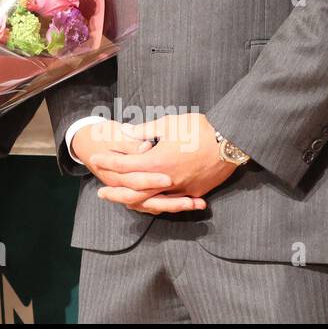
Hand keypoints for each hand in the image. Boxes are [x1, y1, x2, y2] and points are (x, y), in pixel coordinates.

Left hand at [89, 114, 237, 214]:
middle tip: (101, 193)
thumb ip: (145, 131)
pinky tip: (150, 203)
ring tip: (123, 201)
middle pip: (134, 192)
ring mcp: (181, 189)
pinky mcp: (195, 193)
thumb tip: (126, 132)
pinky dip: (158, 204)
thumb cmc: (198, 128)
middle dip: (115, 193)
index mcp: (157, 162)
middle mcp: (166, 180)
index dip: (109, 163)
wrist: (230, 141)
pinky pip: (172, 203)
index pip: (125, 166)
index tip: (96, 160)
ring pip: (152, 202)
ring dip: (135, 202)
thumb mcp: (168, 124)